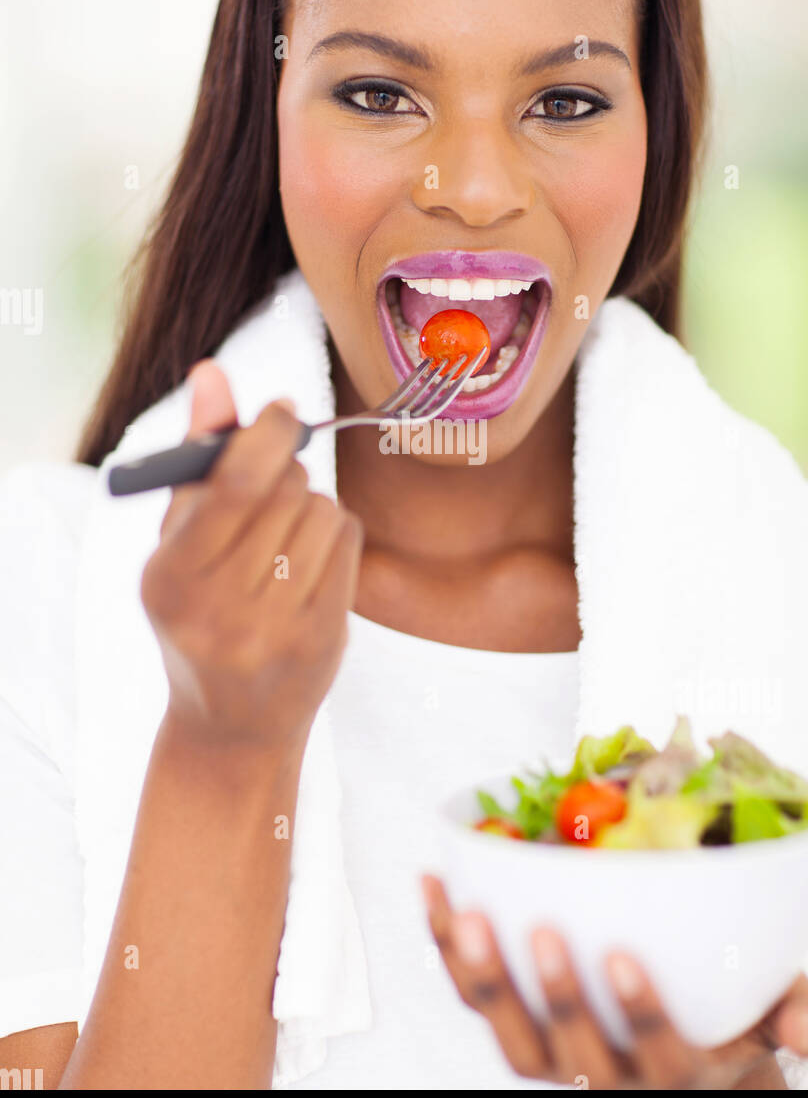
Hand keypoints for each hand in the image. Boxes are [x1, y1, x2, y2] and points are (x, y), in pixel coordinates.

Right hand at [141, 359, 362, 750]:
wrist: (230, 723)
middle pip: (284, 490)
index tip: (282, 410)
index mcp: (169, 578)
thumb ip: (197, 459)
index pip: (234, 485)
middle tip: (273, 494)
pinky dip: (336, 535)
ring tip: (286, 542)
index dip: (266, 435)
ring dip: (313, 507)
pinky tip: (311, 564)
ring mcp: (274, 628)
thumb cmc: (199, 614)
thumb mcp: (178, 543)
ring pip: (322, 511)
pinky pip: (347, 542)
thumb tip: (212, 374)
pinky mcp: (321, 637)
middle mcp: (217, 608)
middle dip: (285, 474)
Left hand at [422, 875, 807, 1088]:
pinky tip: (431, 886)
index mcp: (677, 1076)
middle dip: (552, 995)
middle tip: (541, 932)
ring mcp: (553, 1060)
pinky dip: (446, 946)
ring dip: (481, 975)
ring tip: (464, 913)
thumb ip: (803, 1019)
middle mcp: (607, 1080)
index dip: (639, 1014)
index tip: (624, 957)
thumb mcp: (776, 1020)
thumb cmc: (736, 1021)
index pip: (659, 1057)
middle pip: (567, 1055)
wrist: (690, 1062)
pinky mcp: (516, 1031)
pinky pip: (471, 997)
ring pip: (507, 1034)